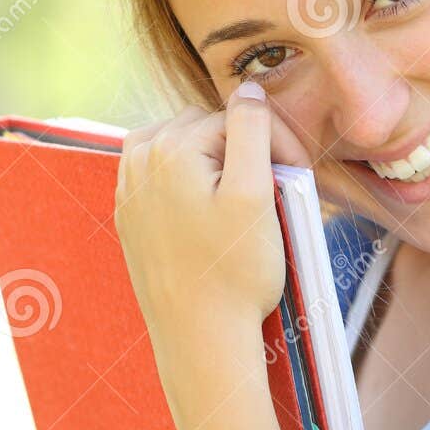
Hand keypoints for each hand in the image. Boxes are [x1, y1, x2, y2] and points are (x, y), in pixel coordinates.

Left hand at [113, 83, 309, 414]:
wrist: (200, 339)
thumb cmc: (234, 273)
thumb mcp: (256, 195)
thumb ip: (252, 131)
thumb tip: (249, 89)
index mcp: (170, 148)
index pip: (238, 119)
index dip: (276, 144)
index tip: (299, 180)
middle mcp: (139, 161)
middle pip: (207, 129)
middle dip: (243, 150)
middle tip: (275, 194)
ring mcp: (129, 189)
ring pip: (183, 148)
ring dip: (215, 163)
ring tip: (243, 201)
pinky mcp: (129, 216)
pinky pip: (162, 177)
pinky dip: (189, 182)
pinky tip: (211, 212)